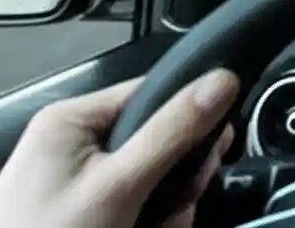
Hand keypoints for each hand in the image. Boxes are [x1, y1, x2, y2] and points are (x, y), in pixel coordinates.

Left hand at [0, 69, 239, 227]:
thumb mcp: (119, 185)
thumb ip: (171, 133)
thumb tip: (222, 81)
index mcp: (72, 119)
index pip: (151, 93)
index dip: (191, 118)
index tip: (214, 150)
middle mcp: (74, 145)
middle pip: (158, 140)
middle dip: (177, 178)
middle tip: (175, 207)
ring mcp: (78, 182)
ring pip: (152, 179)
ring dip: (167, 207)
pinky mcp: (84, 211)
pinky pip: (134, 204)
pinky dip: (148, 222)